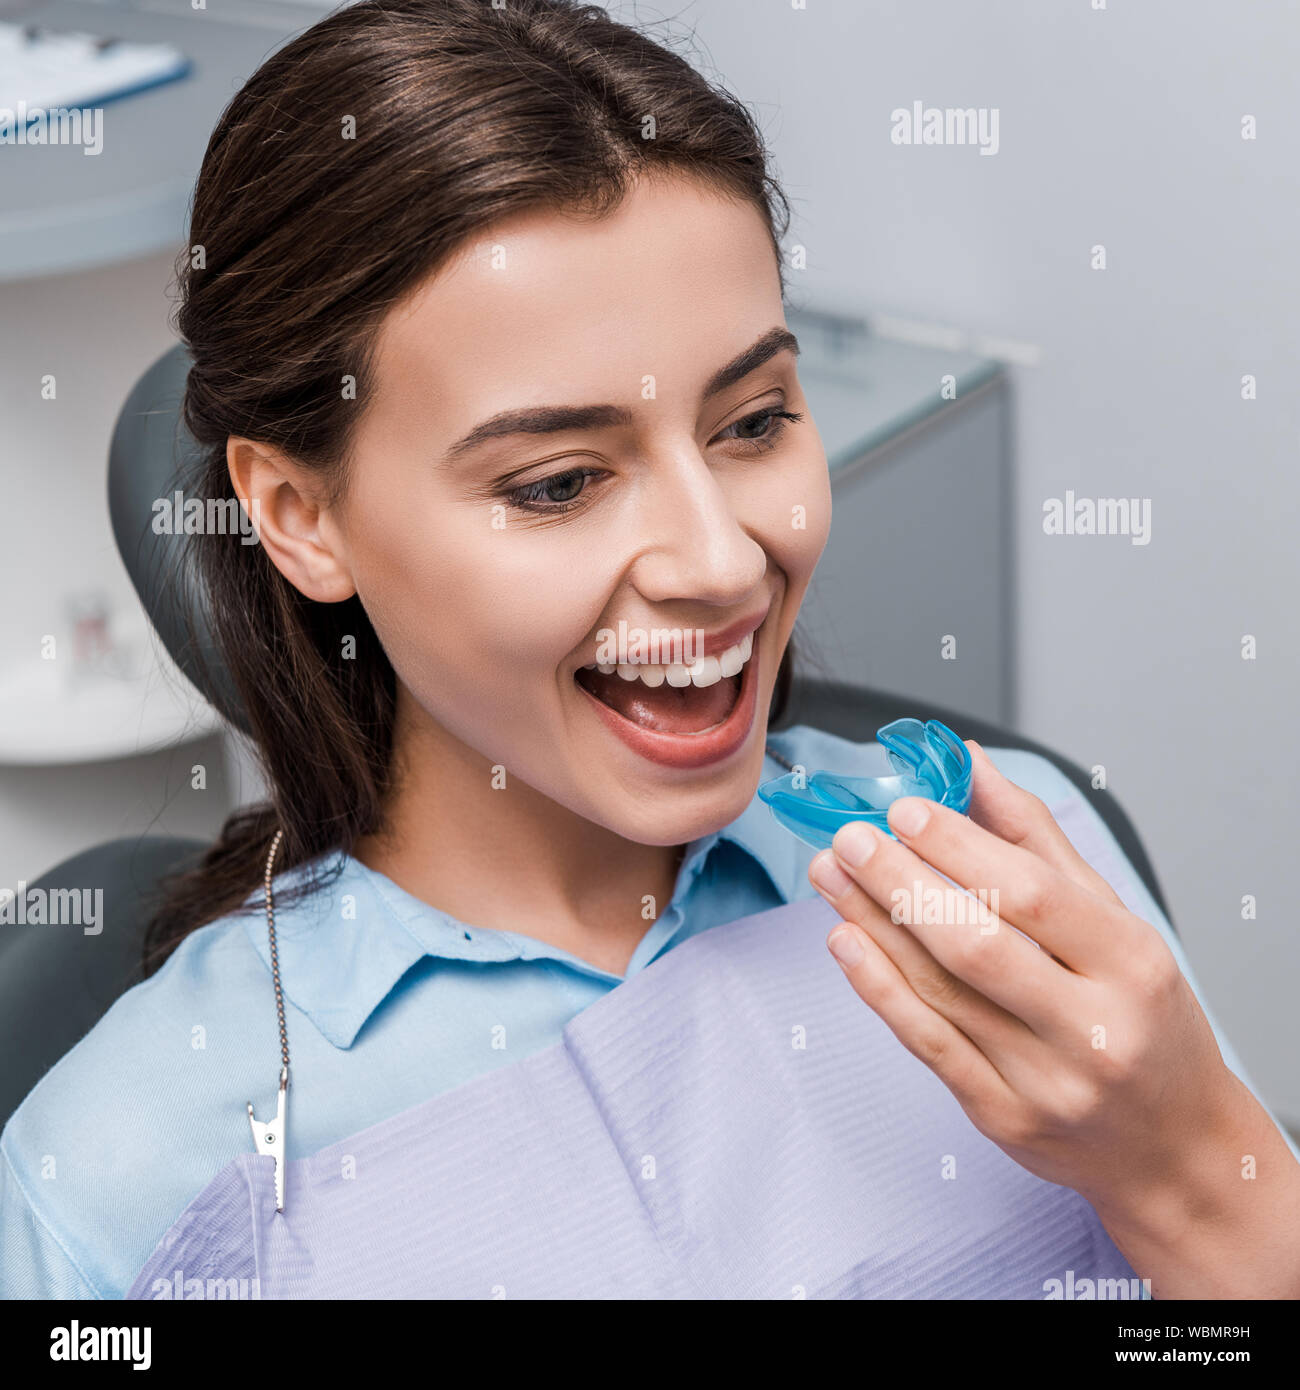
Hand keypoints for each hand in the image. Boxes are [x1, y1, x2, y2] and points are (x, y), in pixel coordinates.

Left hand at [806, 740, 1299, 1298]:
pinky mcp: (1003, 1118)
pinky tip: (844, 941)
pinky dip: (879, 988)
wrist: (1173, 1146)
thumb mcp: (1115, 922)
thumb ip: (1037, 841)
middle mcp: (1094, 1028)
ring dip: (873, 924)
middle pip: (977, 944)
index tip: (905, 809)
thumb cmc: (1143, 1018)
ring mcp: (1046, 1082)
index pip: (1032, 895)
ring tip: (830, 873)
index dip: (959, 847)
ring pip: (941, 992)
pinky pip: (928, 1045)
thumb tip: (970, 765)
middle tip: (849, 837)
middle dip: (900, 883)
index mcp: (1133, 964)